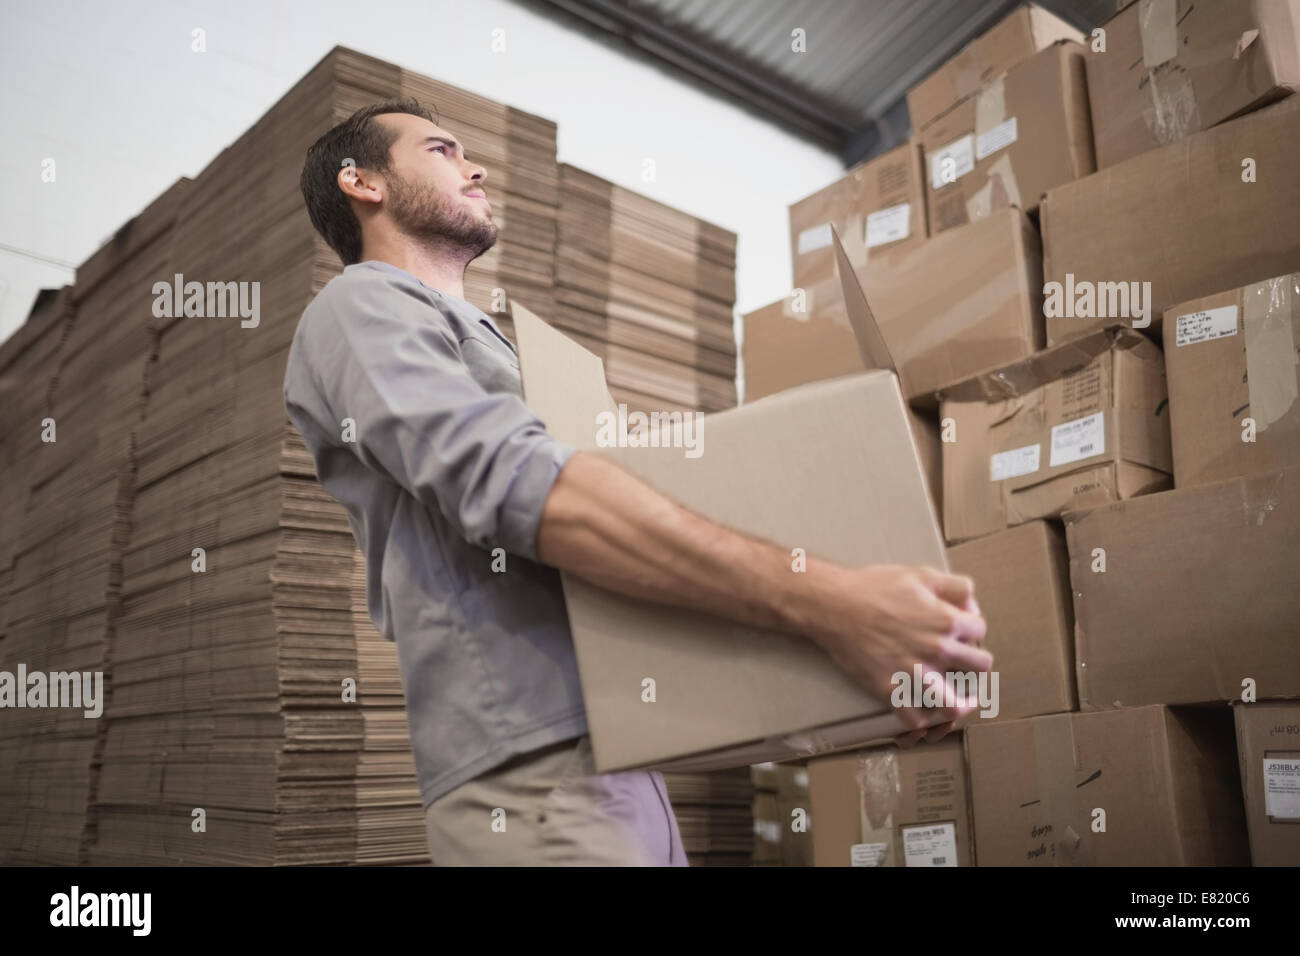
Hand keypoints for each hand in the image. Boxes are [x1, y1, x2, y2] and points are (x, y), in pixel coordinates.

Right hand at [810, 564, 990, 734]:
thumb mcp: (920, 574)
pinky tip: (922, 711)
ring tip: (957, 700)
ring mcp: (914, 675)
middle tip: (962, 662)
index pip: (980, 630)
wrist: (834, 605)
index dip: (972, 627)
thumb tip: (972, 605)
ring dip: (960, 704)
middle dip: (974, 661)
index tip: (961, 629)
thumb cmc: (873, 587)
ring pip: (955, 706)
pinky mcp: (890, 691)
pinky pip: (915, 720)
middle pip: (980, 666)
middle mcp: (937, 650)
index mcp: (946, 621)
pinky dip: (921, 721)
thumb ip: (954, 586)